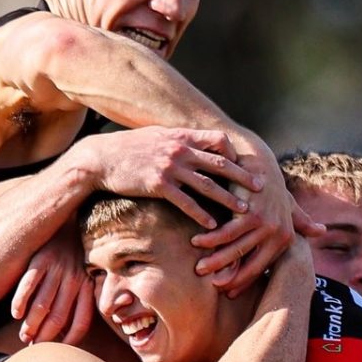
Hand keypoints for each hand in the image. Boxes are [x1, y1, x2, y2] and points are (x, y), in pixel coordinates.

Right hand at [12, 230, 95, 344]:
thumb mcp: (86, 275)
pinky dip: (20, 302)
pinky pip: (29, 285)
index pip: (82, 322)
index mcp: (88, 285)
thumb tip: (64, 332)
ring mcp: (57, 268)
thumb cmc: (76, 255)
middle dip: (45, 337)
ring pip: (42, 305)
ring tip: (24, 336)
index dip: (69, 341)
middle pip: (58, 318)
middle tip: (34, 347)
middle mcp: (74, 278)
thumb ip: (79, 299)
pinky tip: (15, 314)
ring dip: (31, 325)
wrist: (68, 219)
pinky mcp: (40, 258)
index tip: (57, 350)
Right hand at [79, 127, 261, 226]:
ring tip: (244, 210)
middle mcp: (180, 150)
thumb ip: (177, 140)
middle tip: (261, 187)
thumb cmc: (128, 149)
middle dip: (242, 176)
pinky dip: (201, 214)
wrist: (100, 159)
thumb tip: (192, 144)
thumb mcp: (155, 137)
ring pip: (208, 184)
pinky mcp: (158, 185)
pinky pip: (185, 202)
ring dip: (228, 198)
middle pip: (220, 163)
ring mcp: (170, 167)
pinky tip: (212, 225)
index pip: (218, 140)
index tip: (245, 165)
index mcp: (181, 136)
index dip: (233, 153)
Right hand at [190, 139, 300, 293]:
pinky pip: (226, 234)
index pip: (260, 268)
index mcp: (285, 239)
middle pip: (248, 265)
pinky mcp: (250, 214)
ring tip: (199, 268)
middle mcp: (278, 234)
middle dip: (228, 278)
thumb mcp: (288, 206)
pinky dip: (210, 240)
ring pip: (234, 251)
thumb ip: (301, 221)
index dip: (244, 281)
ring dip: (214, 260)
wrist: (259, 163)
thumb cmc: (271, 187)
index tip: (228, 291)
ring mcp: (264, 225)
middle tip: (211, 284)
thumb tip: (322, 231)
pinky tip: (196, 243)